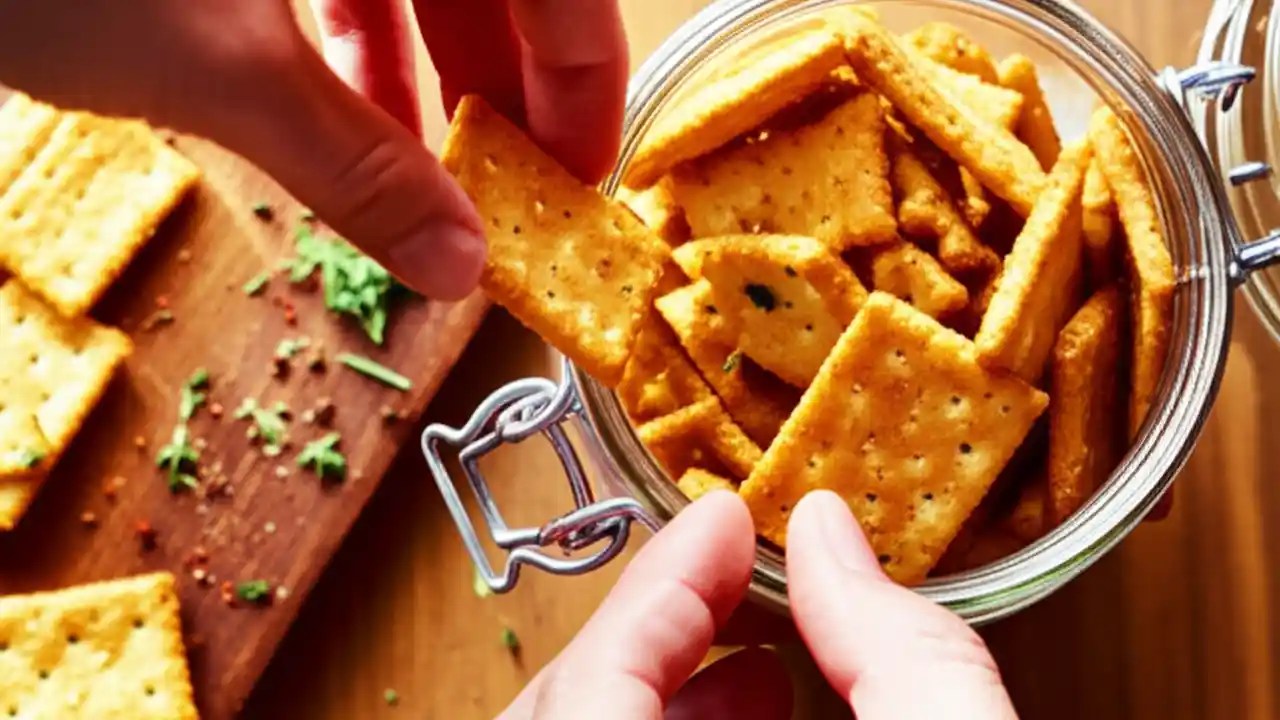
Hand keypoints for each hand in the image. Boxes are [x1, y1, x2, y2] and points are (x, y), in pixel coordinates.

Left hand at [0, 0, 627, 300]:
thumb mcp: (214, 65)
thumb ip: (353, 166)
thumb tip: (457, 263)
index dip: (585, 78)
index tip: (579, 176)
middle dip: (509, 92)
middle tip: (516, 196)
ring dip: (431, 83)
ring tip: (439, 185)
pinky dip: (354, 59)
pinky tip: (355, 130)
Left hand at [501, 490, 1016, 718]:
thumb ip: (909, 660)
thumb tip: (831, 533)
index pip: (591, 699)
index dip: (654, 593)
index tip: (720, 519)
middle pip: (561, 714)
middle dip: (650, 632)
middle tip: (731, 574)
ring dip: (659, 687)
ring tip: (760, 664)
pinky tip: (758, 717)